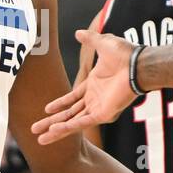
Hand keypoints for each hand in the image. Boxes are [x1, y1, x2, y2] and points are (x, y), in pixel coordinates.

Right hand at [31, 29, 136, 144]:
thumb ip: (90, 39)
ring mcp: (98, 107)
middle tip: (35, 129)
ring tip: (41, 140)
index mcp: (94, 85)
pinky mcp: (102, 114)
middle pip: (68, 114)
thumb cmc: (125, 55)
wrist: (137, 64)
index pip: (72, 98)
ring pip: (72, 122)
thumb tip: (78, 32)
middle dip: (51, 122)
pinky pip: (82, 123)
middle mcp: (95, 99)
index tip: (46, 110)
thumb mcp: (103, 43)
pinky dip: (68, 128)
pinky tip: (54, 132)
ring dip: (56, 130)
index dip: (59, 104)